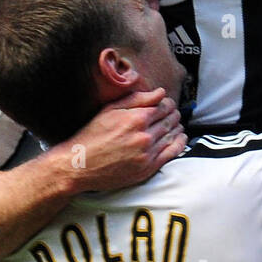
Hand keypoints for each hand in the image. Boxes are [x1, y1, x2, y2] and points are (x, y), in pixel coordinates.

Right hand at [64, 88, 185, 190]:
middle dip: (174, 115)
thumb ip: (137, 99)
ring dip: (177, 127)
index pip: (163, 106)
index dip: (168, 103)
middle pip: (170, 120)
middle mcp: (144, 135)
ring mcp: (147, 153)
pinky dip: (179, 143)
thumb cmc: (92, 135)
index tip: (167, 103)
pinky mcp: (148, 168)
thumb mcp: (110, 110)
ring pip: (172, 135)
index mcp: (136, 118)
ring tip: (177, 124)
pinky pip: (172, 153)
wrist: (80, 164)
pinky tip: (180, 138)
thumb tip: (160, 92)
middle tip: (174, 113)